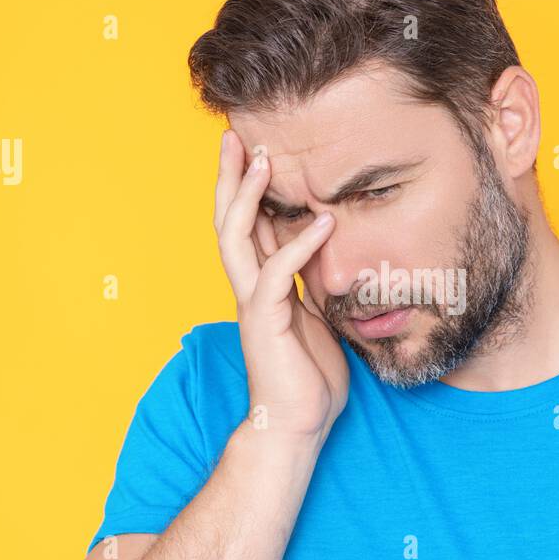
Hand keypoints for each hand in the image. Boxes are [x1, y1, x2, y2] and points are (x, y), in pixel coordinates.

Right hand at [213, 129, 349, 440]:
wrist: (297, 423)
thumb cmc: (310, 375)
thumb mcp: (317, 315)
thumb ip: (312, 284)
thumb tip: (329, 252)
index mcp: (262, 284)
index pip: (248, 224)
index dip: (246, 187)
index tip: (252, 148)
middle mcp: (249, 287)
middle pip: (229, 220)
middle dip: (229, 177)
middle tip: (231, 135)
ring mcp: (253, 303)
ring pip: (237, 238)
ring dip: (247, 197)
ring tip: (260, 159)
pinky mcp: (265, 321)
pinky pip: (275, 275)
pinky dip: (299, 245)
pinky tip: (324, 222)